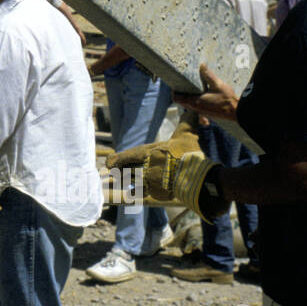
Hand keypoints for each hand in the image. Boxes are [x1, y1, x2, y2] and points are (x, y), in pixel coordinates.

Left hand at [107, 124, 222, 220]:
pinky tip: (130, 194)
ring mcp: (150, 182)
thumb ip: (187, 122)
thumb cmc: (191, 155)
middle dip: (120, 172)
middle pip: (127, 171)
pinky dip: (135, 195)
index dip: (118, 158)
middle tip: (112, 172)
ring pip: (131, 183)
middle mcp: (146, 167)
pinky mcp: (156, 195)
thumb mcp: (188, 135)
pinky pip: (141, 195)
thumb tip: (193, 110)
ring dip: (124, 183)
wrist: (198, 178)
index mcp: (150, 152)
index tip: (109, 161)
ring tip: (117, 183)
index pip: (129, 155)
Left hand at [172, 64, 237, 121]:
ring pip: (188, 104)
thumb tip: (202, 66)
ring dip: (188, 97)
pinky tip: (202, 93)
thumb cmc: (227, 99)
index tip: (175, 84)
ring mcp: (201, 112)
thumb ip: (208, 75)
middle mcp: (196, 108)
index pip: (177, 98)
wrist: (236, 112)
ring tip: (192, 87)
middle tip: (183, 83)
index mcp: (195, 102)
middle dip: (180, 93)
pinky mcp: (206, 113)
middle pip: (181, 101)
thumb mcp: (218, 84)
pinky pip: (196, 107)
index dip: (174, 91)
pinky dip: (195, 100)